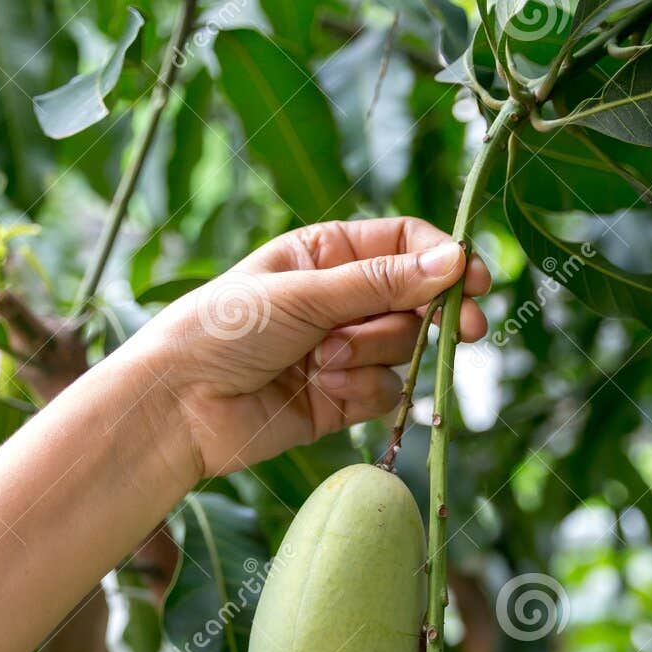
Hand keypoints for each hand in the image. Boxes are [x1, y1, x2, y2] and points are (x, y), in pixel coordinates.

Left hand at [135, 217, 491, 477]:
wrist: (179, 407)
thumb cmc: (223, 331)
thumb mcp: (303, 292)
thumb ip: (379, 282)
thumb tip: (452, 259)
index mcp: (325, 255)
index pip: (404, 243)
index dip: (443, 258)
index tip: (473, 280)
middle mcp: (339, 300)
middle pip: (415, 299)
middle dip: (433, 314)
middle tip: (469, 328)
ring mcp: (342, 352)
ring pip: (402, 349)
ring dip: (372, 354)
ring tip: (322, 361)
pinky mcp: (340, 401)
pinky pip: (384, 393)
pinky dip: (363, 392)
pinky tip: (324, 389)